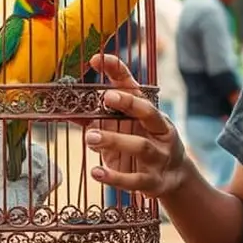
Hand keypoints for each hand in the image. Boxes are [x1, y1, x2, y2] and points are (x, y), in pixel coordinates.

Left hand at [84, 54, 188, 197]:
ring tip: (89, 138)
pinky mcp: (153, 181)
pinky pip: (134, 180)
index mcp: (149, 113)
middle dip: (128, 102)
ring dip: (114, 140)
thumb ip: (99, 120)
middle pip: (147, 111)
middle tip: (106, 97)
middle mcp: (158, 130)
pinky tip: (96, 172)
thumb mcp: (124, 129)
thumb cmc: (143, 145)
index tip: (98, 60)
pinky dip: (114, 177)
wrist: (175, 179)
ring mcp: (158, 156)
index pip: (135, 87)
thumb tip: (67, 110)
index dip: (118, 72)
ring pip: (140, 145)